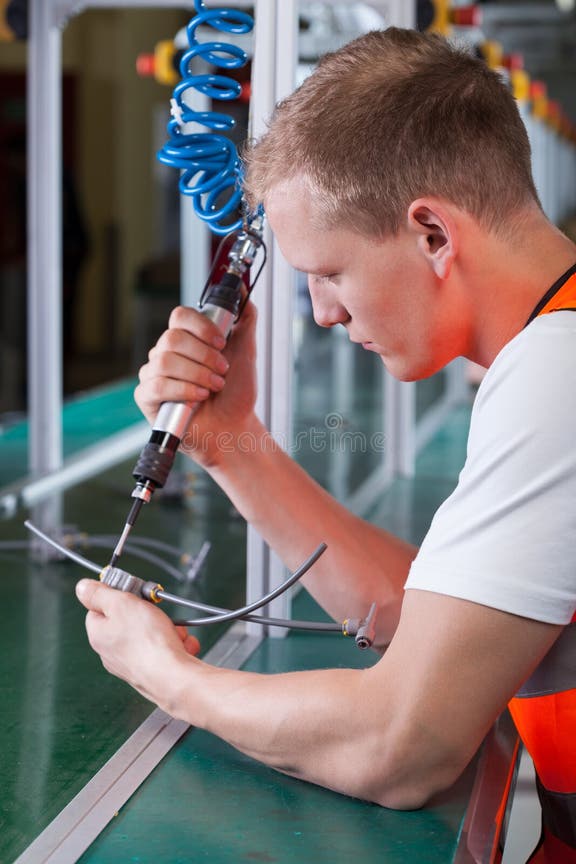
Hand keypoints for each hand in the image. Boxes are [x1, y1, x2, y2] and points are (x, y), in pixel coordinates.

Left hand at [76, 579, 199, 713]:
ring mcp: (132, 663)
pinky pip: (164, 649)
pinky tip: (179, 645)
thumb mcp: (121, 604)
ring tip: (171, 631)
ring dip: (166, 628)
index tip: (130, 590)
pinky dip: (174, 643)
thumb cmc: (147, 642)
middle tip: (154, 609)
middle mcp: (111, 652)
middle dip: (148, 612)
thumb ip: (100, 593)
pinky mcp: (151, 671)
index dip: (117, 595)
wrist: (172, 677)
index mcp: (98, 634)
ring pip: (150, 633)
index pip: (99, 607)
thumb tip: (82, 587)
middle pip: (127, 619)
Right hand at [134, 302, 257, 467]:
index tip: (222, 342)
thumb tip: (244, 291)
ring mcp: (154, 374)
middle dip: (204, 355)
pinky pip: (157, 385)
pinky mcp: (147, 397)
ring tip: (214, 387)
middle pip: (172, 338)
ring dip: (197, 374)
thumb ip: (245, 320)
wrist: (233, 428)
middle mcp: (166, 353)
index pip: (180, 316)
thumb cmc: (236, 393)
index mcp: (186, 339)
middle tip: (222, 371)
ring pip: (165, 360)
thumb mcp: (246, 352)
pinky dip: (183, 390)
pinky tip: (199, 398)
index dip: (201, 327)